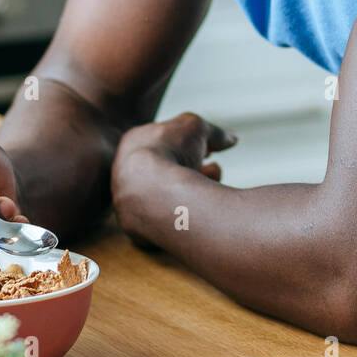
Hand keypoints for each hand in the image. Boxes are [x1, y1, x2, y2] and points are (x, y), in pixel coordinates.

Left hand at [110, 111, 237, 242]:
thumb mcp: (197, 128)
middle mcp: (124, 173)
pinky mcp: (136, 228)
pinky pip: (163, 219)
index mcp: (133, 143)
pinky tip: (200, 210)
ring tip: (214, 189)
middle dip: (193, 169)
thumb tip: (232, 139)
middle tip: (215, 170)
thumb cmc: (170, 152)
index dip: (189, 144)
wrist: (152, 193)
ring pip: (164, 196)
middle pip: (164, 170)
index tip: (209, 151)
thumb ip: (215, 132)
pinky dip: (182, 213)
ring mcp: (127, 202)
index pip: (162, 142)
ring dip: (190, 191)